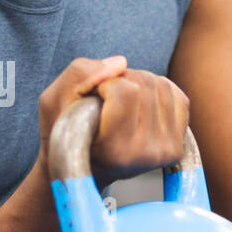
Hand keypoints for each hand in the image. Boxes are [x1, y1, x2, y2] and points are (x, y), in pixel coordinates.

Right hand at [37, 56, 189, 189]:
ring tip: (119, 103)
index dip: (104, 83)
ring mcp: (165, 151)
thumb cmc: (64, 133)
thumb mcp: (53, 100)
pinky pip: (177, 95)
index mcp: (114, 149)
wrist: (83, 169)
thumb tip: (121, 62)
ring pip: (161, 84)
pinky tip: (139, 105)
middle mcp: (145, 154)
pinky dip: (157, 91)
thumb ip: (80, 74)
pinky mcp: (176, 146)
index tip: (92, 99)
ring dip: (137, 83)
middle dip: (121, 81)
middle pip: (145, 83)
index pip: (125, 90)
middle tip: (104, 101)